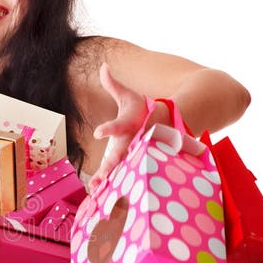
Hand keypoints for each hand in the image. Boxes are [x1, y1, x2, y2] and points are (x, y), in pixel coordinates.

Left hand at [89, 62, 149, 189]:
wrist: (166, 124)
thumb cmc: (143, 110)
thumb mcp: (128, 96)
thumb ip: (113, 84)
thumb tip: (102, 66)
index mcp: (129, 124)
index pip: (118, 125)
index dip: (109, 128)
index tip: (99, 132)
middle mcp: (131, 141)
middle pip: (119, 154)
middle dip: (109, 166)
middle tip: (99, 176)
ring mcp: (133, 154)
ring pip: (121, 169)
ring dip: (109, 179)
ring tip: (95, 189)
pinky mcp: (132, 162)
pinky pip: (121, 175)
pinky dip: (112, 185)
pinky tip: (99, 196)